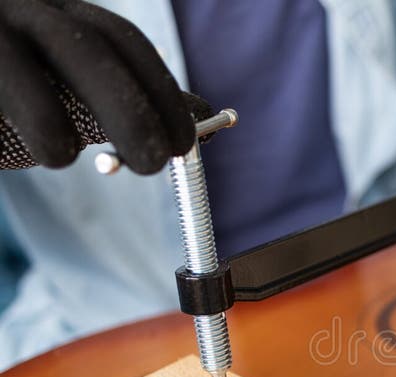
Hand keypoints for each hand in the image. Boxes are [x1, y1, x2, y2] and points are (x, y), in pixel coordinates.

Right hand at [0, 0, 193, 173]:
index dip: (160, 91)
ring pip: (18, 65)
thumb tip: (197, 118)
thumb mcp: (68, 85)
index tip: (181, 143)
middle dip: (127, 110)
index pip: (123, 40)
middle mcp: (24, 7)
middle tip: (150, 164)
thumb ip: (122, 98)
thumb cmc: (11, 89)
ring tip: (59, 157)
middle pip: (87, 47)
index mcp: (63, 15)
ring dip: (47, 119)